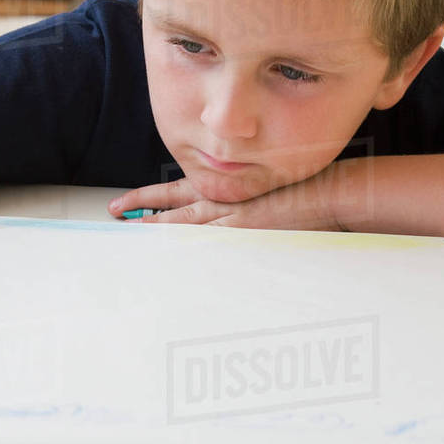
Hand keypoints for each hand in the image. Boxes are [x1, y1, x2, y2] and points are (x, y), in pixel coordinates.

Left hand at [107, 167, 346, 230]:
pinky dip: (189, 249)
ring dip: (160, 231)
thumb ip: (243, 195)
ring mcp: (233, 218)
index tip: (129, 203)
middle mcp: (224, 199)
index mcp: (225, 186)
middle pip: (173, 205)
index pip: (179, 191)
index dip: (150, 197)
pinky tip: (171, 258)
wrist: (330, 191)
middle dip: (143, 209)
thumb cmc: (302, 187)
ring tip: (132, 235)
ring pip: (186, 226)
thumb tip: (223, 205)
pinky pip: (210, 245)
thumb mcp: (265, 184)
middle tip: (114, 212)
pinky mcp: (246, 233)